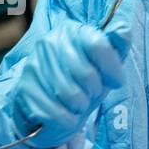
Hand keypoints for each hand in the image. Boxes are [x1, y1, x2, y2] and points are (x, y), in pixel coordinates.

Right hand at [9, 20, 128, 147]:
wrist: (46, 96)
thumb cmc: (82, 76)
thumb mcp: (103, 60)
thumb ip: (116, 44)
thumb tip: (123, 28)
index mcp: (71, 30)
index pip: (99, 46)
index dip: (113, 69)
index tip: (117, 81)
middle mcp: (49, 43)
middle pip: (86, 74)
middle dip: (96, 90)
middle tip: (93, 93)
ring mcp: (34, 66)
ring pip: (71, 95)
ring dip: (82, 105)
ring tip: (80, 102)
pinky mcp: (25, 88)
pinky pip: (56, 112)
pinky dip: (69, 119)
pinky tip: (69, 114)